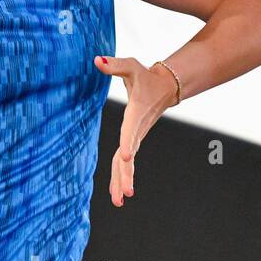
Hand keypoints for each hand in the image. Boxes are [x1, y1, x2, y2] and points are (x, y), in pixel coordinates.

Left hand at [93, 56, 177, 206]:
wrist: (164, 87)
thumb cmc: (145, 77)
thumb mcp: (131, 66)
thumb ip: (114, 64)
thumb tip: (96, 60)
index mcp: (135, 114)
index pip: (131, 130)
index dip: (127, 142)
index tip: (125, 157)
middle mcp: (137, 130)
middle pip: (130, 155)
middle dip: (127, 174)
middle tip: (125, 194)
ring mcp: (136, 138)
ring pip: (128, 163)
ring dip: (123, 181)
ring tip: (119, 201)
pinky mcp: (134, 141)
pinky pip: (126, 162)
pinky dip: (122, 177)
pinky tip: (117, 194)